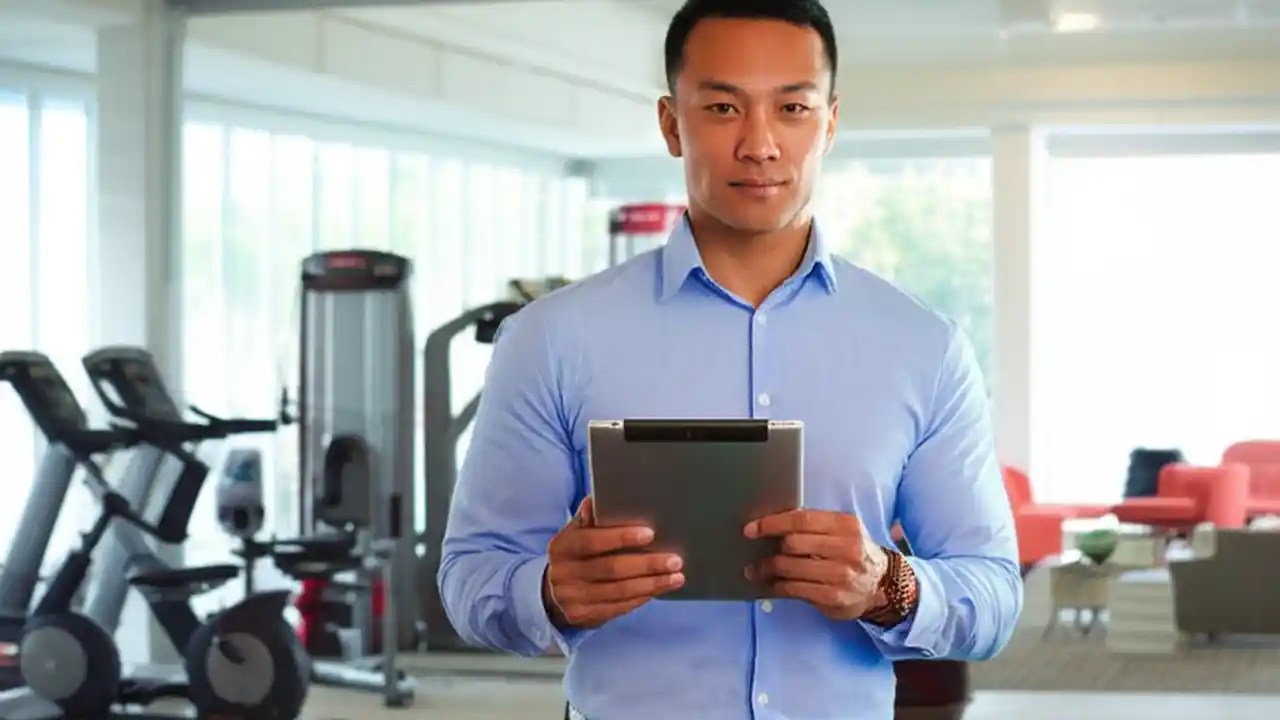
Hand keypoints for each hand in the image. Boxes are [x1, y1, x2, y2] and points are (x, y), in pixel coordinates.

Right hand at [542, 496, 684, 629]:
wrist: (553, 592)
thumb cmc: (575, 555)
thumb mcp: (576, 534)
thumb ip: (588, 519)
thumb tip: (594, 502)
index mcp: (562, 547)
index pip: (592, 540)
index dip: (621, 537)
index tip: (650, 534)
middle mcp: (563, 573)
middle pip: (611, 569)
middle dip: (646, 564)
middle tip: (674, 560)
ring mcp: (572, 598)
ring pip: (619, 591)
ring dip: (651, 584)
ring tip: (676, 577)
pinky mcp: (582, 616)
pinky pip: (618, 607)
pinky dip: (642, 597)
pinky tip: (658, 589)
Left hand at [743, 510, 888, 621]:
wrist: (882, 585)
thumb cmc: (854, 552)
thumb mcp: (844, 530)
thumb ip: (815, 525)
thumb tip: (773, 525)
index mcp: (846, 525)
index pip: (802, 519)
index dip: (772, 523)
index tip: (751, 529)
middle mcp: (846, 549)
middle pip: (793, 544)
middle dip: (768, 548)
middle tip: (753, 551)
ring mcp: (840, 575)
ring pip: (790, 568)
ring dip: (766, 569)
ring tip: (755, 570)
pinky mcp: (833, 598)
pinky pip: (794, 590)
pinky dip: (777, 587)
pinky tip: (770, 584)